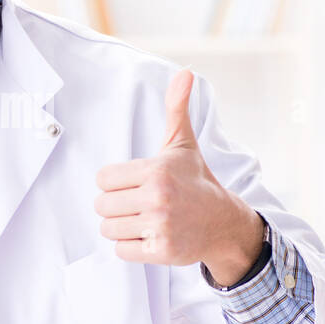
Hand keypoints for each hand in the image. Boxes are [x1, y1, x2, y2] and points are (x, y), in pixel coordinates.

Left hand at [93, 68, 263, 283]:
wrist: (223, 222)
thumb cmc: (196, 181)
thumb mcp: (183, 145)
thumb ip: (176, 109)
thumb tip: (184, 72)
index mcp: (156, 170)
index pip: (103, 179)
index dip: (115, 183)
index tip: (134, 184)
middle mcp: (157, 198)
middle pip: (102, 205)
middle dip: (116, 206)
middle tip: (138, 205)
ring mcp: (159, 226)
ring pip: (108, 229)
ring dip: (122, 227)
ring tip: (144, 220)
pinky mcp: (160, 251)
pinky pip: (121, 250)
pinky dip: (130, 246)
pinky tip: (149, 236)